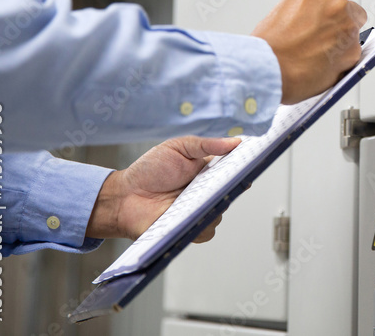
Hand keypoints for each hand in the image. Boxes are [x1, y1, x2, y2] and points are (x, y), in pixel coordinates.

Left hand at [86, 136, 240, 241]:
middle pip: (230, 192)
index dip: (244, 166)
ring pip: (219, 213)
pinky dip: (201, 224)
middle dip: (231, 185)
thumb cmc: (149, 170)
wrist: (123, 196)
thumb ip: (207, 145)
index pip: (233, 170)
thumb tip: (235, 142)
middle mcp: (206, 192)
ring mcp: (198, 211)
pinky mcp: (188, 229)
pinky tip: (190, 214)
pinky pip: (205, 231)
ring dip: (213, 205)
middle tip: (225, 178)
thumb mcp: (179, 147)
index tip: (251, 161)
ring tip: (201, 197)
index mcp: (208, 171)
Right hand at [252, 0, 367, 103]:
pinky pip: (354, 52)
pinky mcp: (353, 51)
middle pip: (352, 7)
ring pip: (355, 31)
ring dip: (343, 39)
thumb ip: (306, 6)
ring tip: (320, 51)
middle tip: (324, 32)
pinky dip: (343, 57)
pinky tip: (324, 62)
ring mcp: (347, 27)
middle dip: (342, 19)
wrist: (271, 70)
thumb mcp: (282, 10)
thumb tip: (314, 13)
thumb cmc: (269, 46)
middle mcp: (335, 4)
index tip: (333, 1)